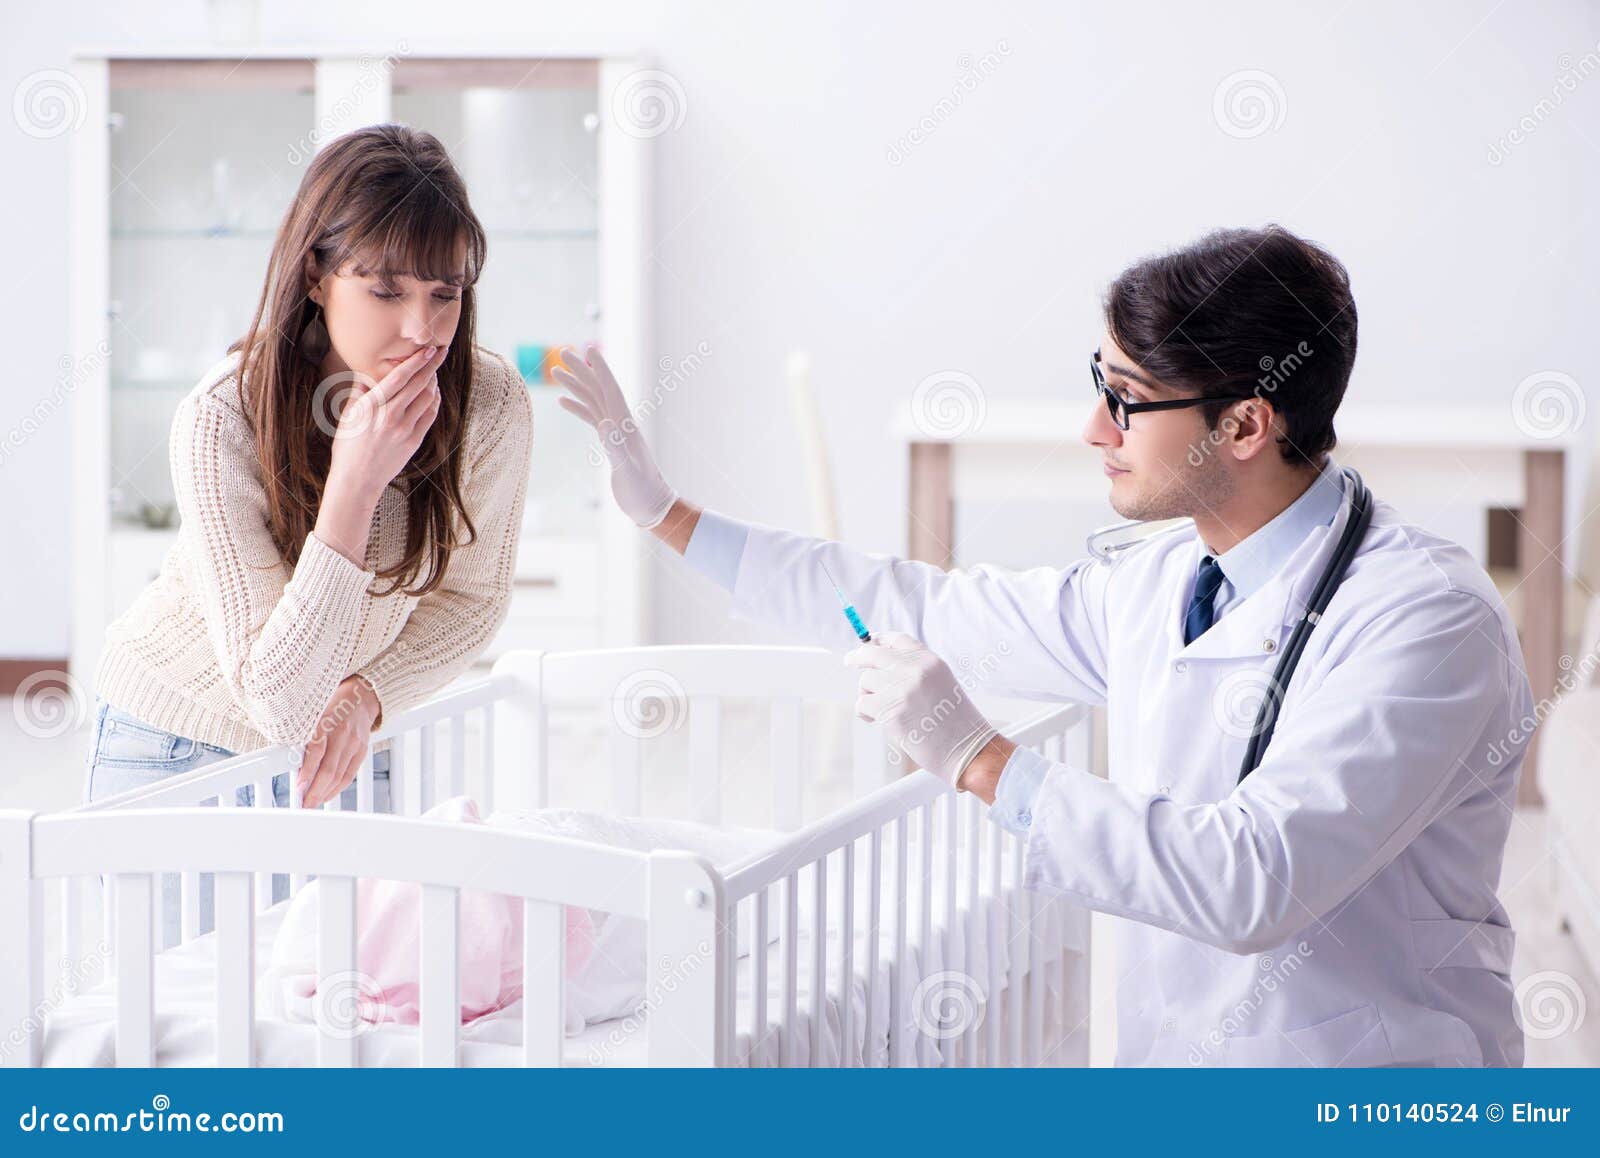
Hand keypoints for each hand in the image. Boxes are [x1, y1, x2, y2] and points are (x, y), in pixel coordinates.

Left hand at [296, 675, 382, 807]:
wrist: (361, 696)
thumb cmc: (332, 704)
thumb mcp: (313, 713)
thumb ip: (303, 734)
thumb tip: (289, 760)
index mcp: (326, 722)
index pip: (317, 751)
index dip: (307, 772)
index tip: (299, 787)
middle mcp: (342, 733)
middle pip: (329, 769)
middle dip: (315, 790)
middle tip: (304, 803)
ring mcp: (354, 743)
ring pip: (340, 775)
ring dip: (325, 792)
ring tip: (313, 802)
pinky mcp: (362, 750)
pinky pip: (350, 774)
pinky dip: (338, 787)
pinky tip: (328, 794)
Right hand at [324, 343, 446, 503]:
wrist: (357, 479)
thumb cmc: (348, 446)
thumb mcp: (347, 415)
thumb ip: (359, 391)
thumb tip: (366, 371)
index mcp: (371, 405)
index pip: (400, 377)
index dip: (417, 361)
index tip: (429, 349)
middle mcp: (390, 415)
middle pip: (418, 384)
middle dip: (432, 364)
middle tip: (441, 351)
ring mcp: (404, 429)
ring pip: (427, 398)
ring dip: (433, 382)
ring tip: (433, 372)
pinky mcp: (413, 441)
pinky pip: (429, 415)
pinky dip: (434, 401)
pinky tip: (433, 393)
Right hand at [551, 345, 676, 528]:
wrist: (652, 507)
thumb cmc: (642, 492)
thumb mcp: (627, 471)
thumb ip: (616, 447)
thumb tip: (603, 423)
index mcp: (625, 426)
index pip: (611, 390)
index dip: (600, 369)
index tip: (587, 350)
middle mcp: (621, 424)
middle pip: (599, 390)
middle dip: (582, 370)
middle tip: (563, 352)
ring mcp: (616, 432)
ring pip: (594, 401)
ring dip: (577, 385)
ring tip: (557, 371)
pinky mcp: (610, 443)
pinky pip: (592, 418)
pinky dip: (578, 407)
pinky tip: (564, 402)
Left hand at [844, 632, 998, 785]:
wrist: (967, 750)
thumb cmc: (954, 723)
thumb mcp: (941, 684)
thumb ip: (915, 671)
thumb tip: (879, 664)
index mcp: (929, 661)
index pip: (897, 639)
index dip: (879, 640)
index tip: (868, 643)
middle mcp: (915, 669)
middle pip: (872, 654)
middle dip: (858, 657)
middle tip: (849, 661)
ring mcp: (902, 689)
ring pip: (865, 681)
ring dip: (868, 694)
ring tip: (884, 710)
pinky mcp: (890, 711)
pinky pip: (862, 703)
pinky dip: (866, 713)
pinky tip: (880, 722)